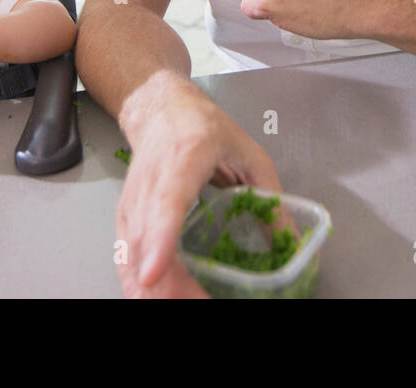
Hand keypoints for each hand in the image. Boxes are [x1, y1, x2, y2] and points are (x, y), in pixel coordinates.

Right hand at [116, 71, 282, 297]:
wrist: (161, 110)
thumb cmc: (203, 126)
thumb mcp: (251, 155)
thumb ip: (270, 199)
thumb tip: (290, 243)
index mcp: (185, 158)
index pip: (167, 203)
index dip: (161, 240)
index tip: (155, 273)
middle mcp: (151, 183)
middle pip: (145, 241)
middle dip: (166, 283)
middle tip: (198, 304)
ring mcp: (132, 202)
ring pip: (130, 254)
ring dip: (153, 290)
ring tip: (185, 304)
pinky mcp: (125, 218)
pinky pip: (126, 258)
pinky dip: (140, 285)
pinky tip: (153, 301)